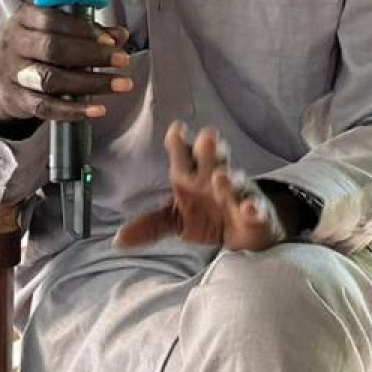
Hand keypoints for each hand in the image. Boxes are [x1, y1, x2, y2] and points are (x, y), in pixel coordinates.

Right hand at [0, 5, 131, 126]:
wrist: (0, 80)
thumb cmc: (35, 49)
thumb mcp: (54, 31)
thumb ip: (87, 30)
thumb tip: (120, 34)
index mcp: (24, 19)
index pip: (52, 20)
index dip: (83, 29)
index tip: (111, 40)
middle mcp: (14, 44)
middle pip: (53, 49)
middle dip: (92, 55)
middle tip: (122, 60)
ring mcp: (13, 73)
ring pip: (51, 79)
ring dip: (90, 83)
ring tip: (120, 84)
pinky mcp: (16, 100)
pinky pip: (46, 107)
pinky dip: (73, 110)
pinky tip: (97, 109)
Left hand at [114, 121, 281, 251]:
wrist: (241, 233)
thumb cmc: (206, 214)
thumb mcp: (175, 220)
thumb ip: (150, 226)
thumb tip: (117, 241)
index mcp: (191, 174)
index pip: (183, 153)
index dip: (180, 141)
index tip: (176, 130)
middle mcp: (213, 176)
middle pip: (212, 157)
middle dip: (209, 148)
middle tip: (207, 139)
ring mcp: (236, 192)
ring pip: (234, 180)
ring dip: (228, 179)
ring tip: (220, 178)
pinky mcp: (254, 211)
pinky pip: (254, 208)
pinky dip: (252, 208)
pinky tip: (248, 209)